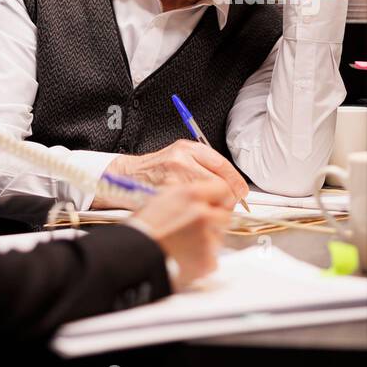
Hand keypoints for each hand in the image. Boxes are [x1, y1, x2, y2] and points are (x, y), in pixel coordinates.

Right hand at [101, 139, 246, 209]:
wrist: (125, 177)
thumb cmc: (154, 170)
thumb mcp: (181, 157)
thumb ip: (205, 165)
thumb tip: (235, 185)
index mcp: (187, 148)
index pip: (222, 166)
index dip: (236, 183)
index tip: (241, 192)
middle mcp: (181, 160)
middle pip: (219, 184)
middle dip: (226, 199)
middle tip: (226, 205)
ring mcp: (172, 179)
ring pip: (208, 200)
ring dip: (213, 210)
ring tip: (207, 213)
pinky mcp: (166, 198)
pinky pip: (191, 211)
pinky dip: (196, 217)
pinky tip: (193, 218)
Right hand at [130, 177, 231, 286]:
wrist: (132, 257)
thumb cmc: (141, 229)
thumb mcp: (161, 198)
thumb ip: (186, 195)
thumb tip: (199, 195)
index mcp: (191, 195)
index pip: (224, 189)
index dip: (220, 198)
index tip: (218, 204)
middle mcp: (203, 214)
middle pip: (225, 214)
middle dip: (215, 220)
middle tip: (196, 227)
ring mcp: (207, 238)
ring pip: (220, 237)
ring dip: (208, 240)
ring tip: (184, 244)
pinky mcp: (207, 260)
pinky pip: (213, 257)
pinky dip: (202, 259)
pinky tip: (185, 256)